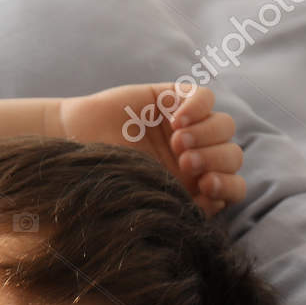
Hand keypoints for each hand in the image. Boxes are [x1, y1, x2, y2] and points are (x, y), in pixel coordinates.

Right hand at [55, 83, 245, 215]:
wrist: (72, 145)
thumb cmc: (102, 179)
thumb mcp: (140, 199)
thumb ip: (176, 207)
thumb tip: (213, 205)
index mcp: (192, 186)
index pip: (232, 188)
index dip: (226, 187)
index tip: (203, 186)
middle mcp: (196, 157)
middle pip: (232, 155)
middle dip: (214, 159)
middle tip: (185, 162)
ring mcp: (189, 127)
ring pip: (225, 126)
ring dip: (207, 135)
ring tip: (177, 141)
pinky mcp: (176, 99)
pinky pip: (206, 97)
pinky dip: (198, 108)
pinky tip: (175, 120)